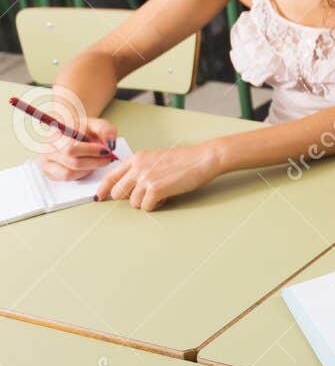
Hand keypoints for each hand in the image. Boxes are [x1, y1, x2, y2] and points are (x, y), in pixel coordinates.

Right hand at [36, 116, 117, 180]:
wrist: (68, 131)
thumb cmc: (81, 128)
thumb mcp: (96, 124)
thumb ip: (106, 130)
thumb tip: (110, 145)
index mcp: (55, 133)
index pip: (71, 148)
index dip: (91, 151)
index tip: (106, 151)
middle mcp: (46, 148)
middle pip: (72, 163)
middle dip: (94, 162)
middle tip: (107, 158)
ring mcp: (45, 161)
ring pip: (68, 173)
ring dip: (88, 169)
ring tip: (96, 161)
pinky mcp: (47, 171)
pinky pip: (65, 179)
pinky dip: (80, 174)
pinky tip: (86, 166)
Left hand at [96, 143, 221, 210]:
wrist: (203, 158)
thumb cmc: (186, 159)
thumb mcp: (157, 158)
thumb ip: (140, 168)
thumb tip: (130, 185)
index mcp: (137, 158)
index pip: (111, 176)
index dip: (103, 189)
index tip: (100, 197)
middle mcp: (138, 167)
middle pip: (118, 193)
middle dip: (130, 198)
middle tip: (145, 196)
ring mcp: (146, 178)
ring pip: (133, 203)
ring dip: (146, 203)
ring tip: (160, 194)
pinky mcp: (155, 189)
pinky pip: (147, 207)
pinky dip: (156, 206)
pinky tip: (166, 197)